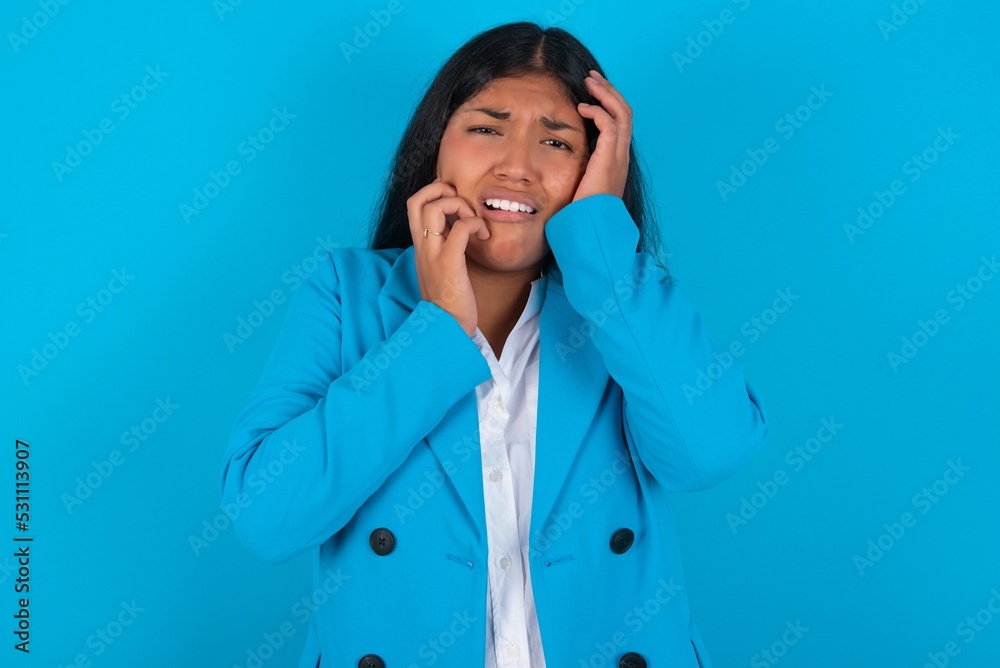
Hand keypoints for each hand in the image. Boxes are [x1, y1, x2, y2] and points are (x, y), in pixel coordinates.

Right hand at [406, 178, 489, 336]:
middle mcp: (422, 246)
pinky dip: (474, 224)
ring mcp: (433, 253)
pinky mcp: (449, 263)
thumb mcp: (440, 266)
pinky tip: (483, 236)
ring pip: (434, 208)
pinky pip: (459, 229)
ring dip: (458, 205)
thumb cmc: (448, 299)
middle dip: (440, 189)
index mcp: (420, 245)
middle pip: (416, 200)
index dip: (433, 192)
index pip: (413, 205)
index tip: (455, 202)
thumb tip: (457, 227)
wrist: (446, 325)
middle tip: (461, 202)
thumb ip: (442, 246)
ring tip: (473, 220)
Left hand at [573, 69, 630, 201]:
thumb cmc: (583, 211)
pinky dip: (599, 112)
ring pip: (622, 113)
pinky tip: (583, 108)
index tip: (592, 93)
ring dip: (606, 94)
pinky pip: (610, 125)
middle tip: (592, 77)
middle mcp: (621, 155)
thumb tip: (562, 161)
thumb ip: (579, 169)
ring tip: (590, 82)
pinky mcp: (610, 158)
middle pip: (625, 113)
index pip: (620, 123)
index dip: (609, 104)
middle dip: (609, 91)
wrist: (592, 226)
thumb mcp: (581, 184)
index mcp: (616, 160)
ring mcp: (618, 156)